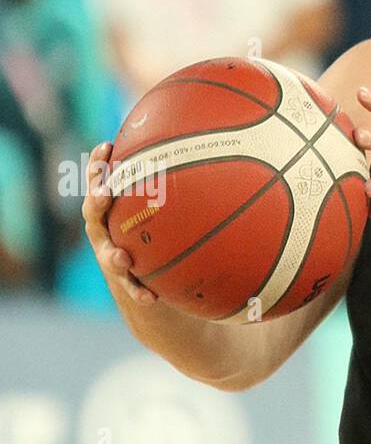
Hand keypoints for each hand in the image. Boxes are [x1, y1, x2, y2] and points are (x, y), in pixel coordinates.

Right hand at [82, 142, 157, 305]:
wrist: (153, 289)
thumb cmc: (158, 238)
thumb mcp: (161, 213)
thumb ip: (170, 190)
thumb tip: (202, 151)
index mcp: (111, 211)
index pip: (100, 183)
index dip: (98, 166)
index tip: (106, 147)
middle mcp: (105, 233)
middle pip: (94, 215)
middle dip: (97, 203)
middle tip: (105, 193)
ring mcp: (112, 259)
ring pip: (108, 256)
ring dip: (114, 256)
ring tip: (123, 258)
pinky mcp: (126, 284)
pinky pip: (131, 289)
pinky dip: (139, 292)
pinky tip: (151, 297)